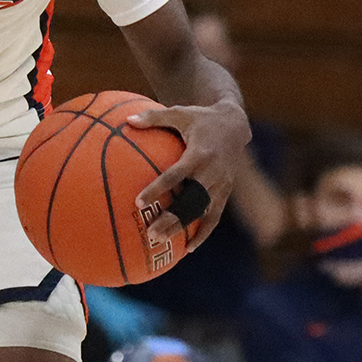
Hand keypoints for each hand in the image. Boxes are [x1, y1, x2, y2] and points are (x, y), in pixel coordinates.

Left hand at [128, 99, 250, 245]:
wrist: (236, 125)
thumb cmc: (201, 118)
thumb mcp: (179, 112)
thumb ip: (153, 117)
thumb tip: (126, 120)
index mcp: (199, 153)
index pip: (176, 174)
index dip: (158, 188)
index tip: (139, 202)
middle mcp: (212, 172)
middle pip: (191, 201)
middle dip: (172, 218)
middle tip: (151, 233)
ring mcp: (221, 184)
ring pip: (202, 212)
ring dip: (183, 228)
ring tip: (161, 242)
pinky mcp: (225, 192)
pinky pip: (214, 217)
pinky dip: (203, 233)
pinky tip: (189, 248)